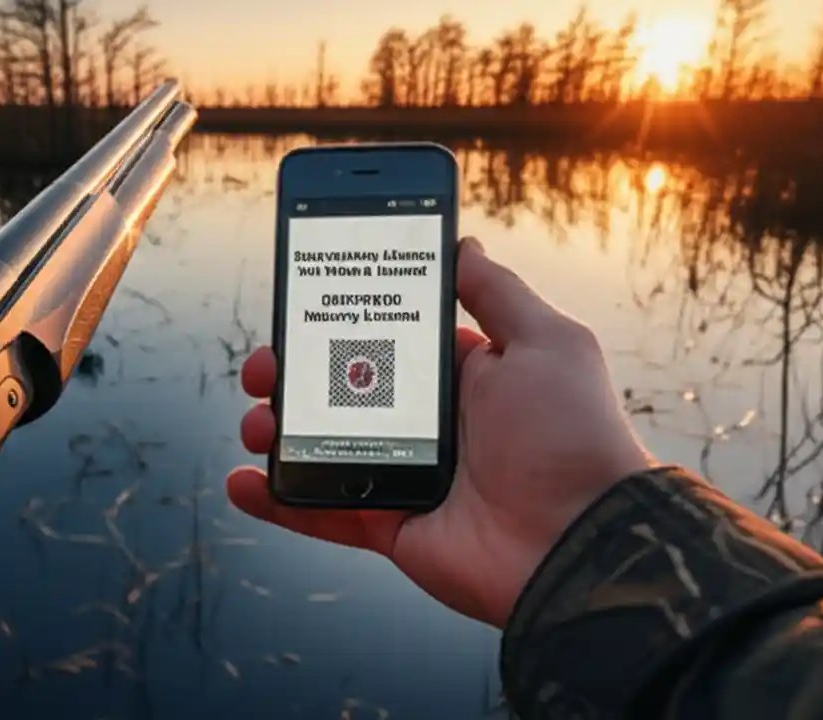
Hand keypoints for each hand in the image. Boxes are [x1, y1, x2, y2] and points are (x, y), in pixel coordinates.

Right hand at [227, 237, 653, 626]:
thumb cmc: (570, 436)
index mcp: (463, 377)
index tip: (301, 306)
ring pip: (320, 446)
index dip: (339, 323)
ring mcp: (404, 474)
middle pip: (339, 390)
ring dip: (276, 430)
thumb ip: (496, 292)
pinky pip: (321, 511)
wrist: (579, 543)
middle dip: (292, 373)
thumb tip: (463, 245)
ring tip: (258, 423)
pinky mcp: (389, 525)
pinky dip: (277, 500)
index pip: (384, 340)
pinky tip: (243, 481)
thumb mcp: (544, 342)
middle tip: (265, 366)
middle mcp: (429, 424)